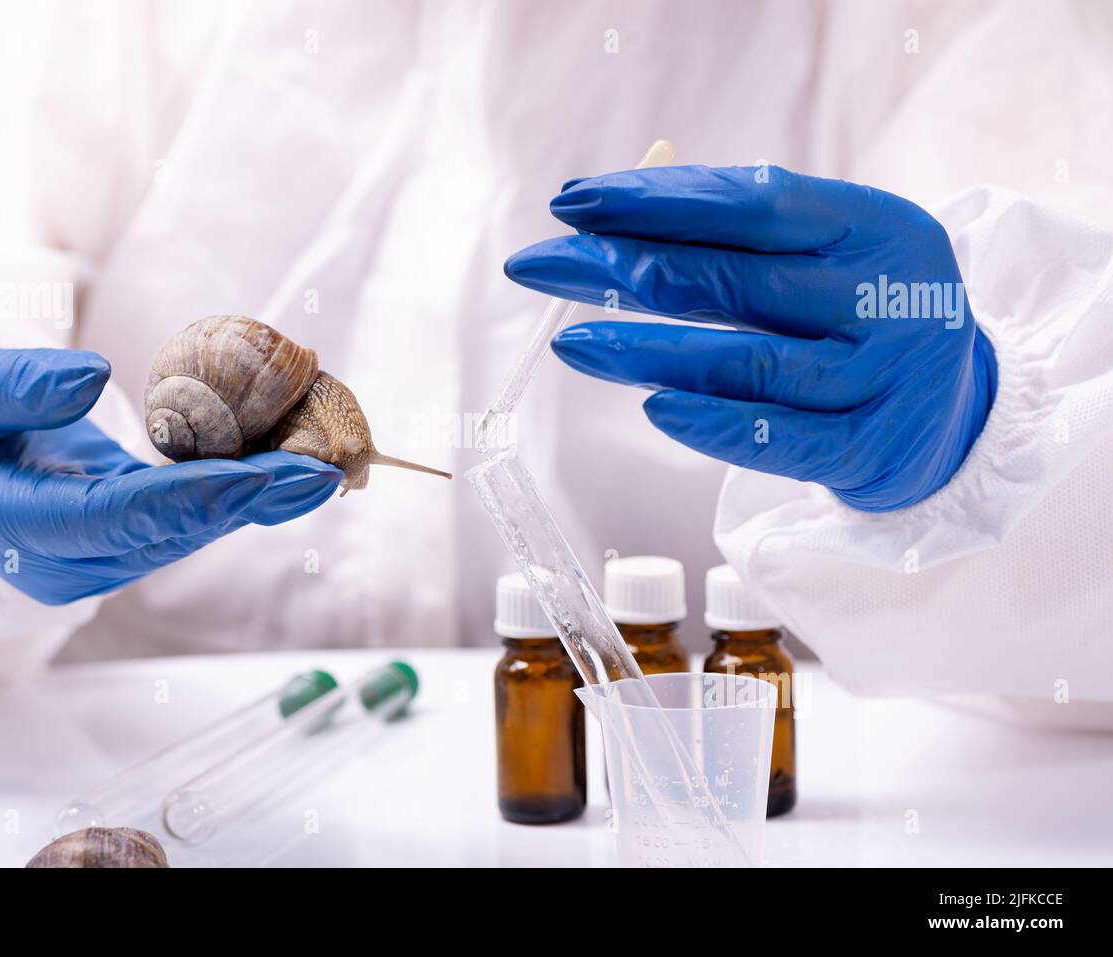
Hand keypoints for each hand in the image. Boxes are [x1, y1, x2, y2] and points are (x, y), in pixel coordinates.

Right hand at [0, 343, 340, 603]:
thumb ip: (10, 386)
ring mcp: (101, 563)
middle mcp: (68, 562)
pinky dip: (244, 490)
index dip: (189, 499)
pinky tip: (295, 464)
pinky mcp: (128, 547)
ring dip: (262, 497)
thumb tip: (93, 376)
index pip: (113, 520)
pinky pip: (193, 519)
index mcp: (17, 530)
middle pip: (172, 532)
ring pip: (192, 531)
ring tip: (328, 459)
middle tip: (327, 468)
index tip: (257, 475)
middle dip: (253, 499)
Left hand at [503, 165, 997, 511]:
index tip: (570, 202)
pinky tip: (650, 406)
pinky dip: (707, 423)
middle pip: (730, 278)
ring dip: (641, 351)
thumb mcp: (828, 250)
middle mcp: (882, 298)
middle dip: (618, 267)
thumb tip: (605, 221)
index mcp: (875, 225)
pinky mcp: (866, 451)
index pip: (751, 202)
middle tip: (539, 266)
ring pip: (743, 361)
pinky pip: (773, 439)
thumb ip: (740, 233)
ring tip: (569, 342)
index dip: (654, 201)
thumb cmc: (861, 313)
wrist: (957, 409)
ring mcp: (878, 379)